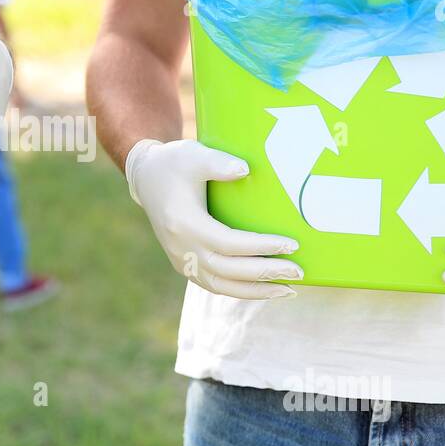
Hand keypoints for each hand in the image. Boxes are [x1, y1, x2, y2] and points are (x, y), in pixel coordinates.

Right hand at [125, 138, 301, 299]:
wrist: (147, 179)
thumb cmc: (174, 164)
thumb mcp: (192, 154)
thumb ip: (218, 162)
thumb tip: (246, 170)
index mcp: (184, 223)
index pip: (228, 243)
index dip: (261, 247)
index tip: (291, 244)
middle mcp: (181, 248)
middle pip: (228, 270)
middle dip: (265, 273)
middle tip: (298, 272)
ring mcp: (181, 260)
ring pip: (221, 286)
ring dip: (256, 291)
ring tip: (288, 290)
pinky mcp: (185, 264)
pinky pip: (215, 285)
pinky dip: (241, 291)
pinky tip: (265, 289)